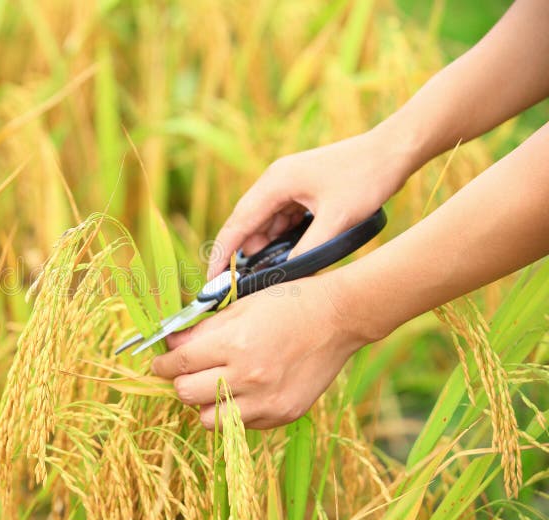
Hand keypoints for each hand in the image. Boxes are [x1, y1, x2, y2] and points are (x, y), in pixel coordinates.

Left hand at [151, 274, 374, 429]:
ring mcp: (266, 400)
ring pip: (209, 420)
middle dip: (180, 383)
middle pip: (187, 395)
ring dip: (204, 404)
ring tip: (214, 387)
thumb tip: (170, 344)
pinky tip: (244, 391)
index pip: (180, 363)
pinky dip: (235, 412)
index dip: (163, 365)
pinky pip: (241, 425)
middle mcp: (248, 376)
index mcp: (234, 343)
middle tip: (185, 373)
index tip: (160, 364)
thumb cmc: (287, 304)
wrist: (338, 318)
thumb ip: (202, 330)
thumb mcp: (240, 307)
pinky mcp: (283, 414)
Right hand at [207, 129, 415, 277]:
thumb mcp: (337, 220)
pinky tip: (289, 256)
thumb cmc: (366, 178)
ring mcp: (288, 184)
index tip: (212, 278)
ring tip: (267, 274)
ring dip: (265, 248)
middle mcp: (276, 181)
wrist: (393, 150)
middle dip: (242, 254)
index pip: (239, 223)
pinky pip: (282, 219)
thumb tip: (286, 276)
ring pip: (265, 223)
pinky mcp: (302, 190)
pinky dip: (281, 238)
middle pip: (248, 224)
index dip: (223, 253)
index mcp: (275, 183)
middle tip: (238, 284)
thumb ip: (308, 250)